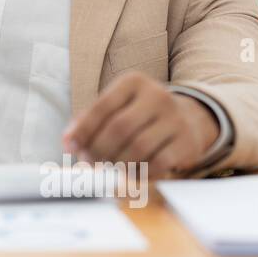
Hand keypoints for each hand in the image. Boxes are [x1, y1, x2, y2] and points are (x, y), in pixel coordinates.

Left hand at [61, 72, 219, 178]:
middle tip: (89, 163)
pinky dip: (139, 173)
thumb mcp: (117, 107)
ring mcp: (175, 119)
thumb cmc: (140, 116)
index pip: (102, 106)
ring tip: (108, 169)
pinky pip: (158, 163)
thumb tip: (69, 142)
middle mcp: (157, 96)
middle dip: (99, 150)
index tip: (70, 148)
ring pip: (138, 147)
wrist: (188, 119)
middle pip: (120, 128)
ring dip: (117, 164)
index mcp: (134, 82)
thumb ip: (90, 121)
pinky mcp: (187, 142)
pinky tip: (131, 174)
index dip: (83, 130)